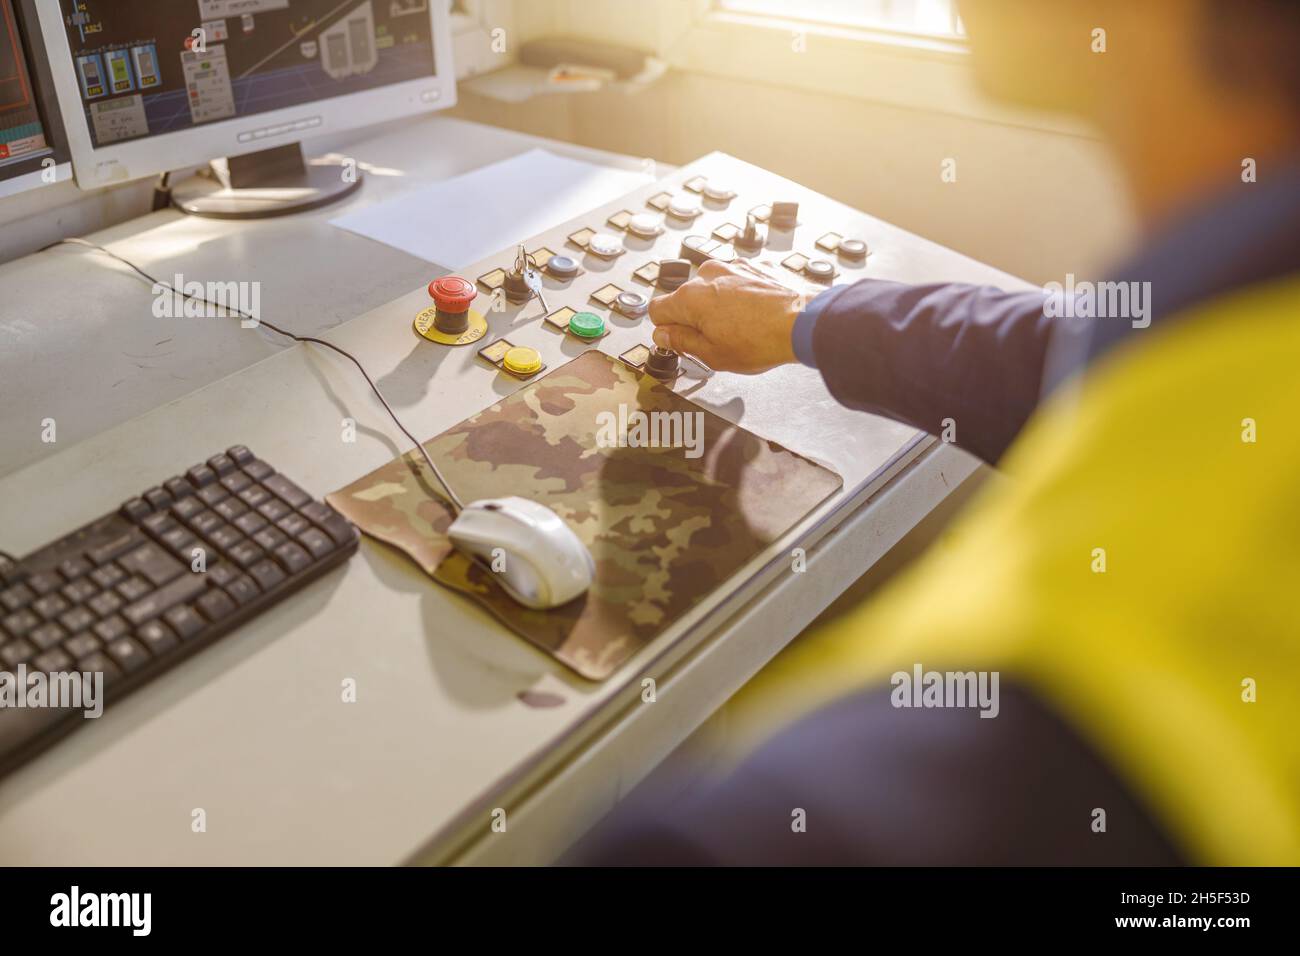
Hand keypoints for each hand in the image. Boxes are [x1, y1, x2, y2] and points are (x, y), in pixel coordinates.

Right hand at [648, 260, 802, 373]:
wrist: (804, 321)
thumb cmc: (762, 340)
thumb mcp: (712, 354)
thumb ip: (681, 342)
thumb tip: (663, 335)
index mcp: (690, 298)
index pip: (657, 310)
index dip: (666, 329)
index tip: (679, 340)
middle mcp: (707, 275)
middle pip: (685, 298)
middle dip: (695, 318)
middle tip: (716, 340)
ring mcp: (732, 267)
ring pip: (711, 289)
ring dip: (717, 306)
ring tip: (740, 329)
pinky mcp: (753, 266)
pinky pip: (734, 282)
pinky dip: (739, 296)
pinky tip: (753, 316)